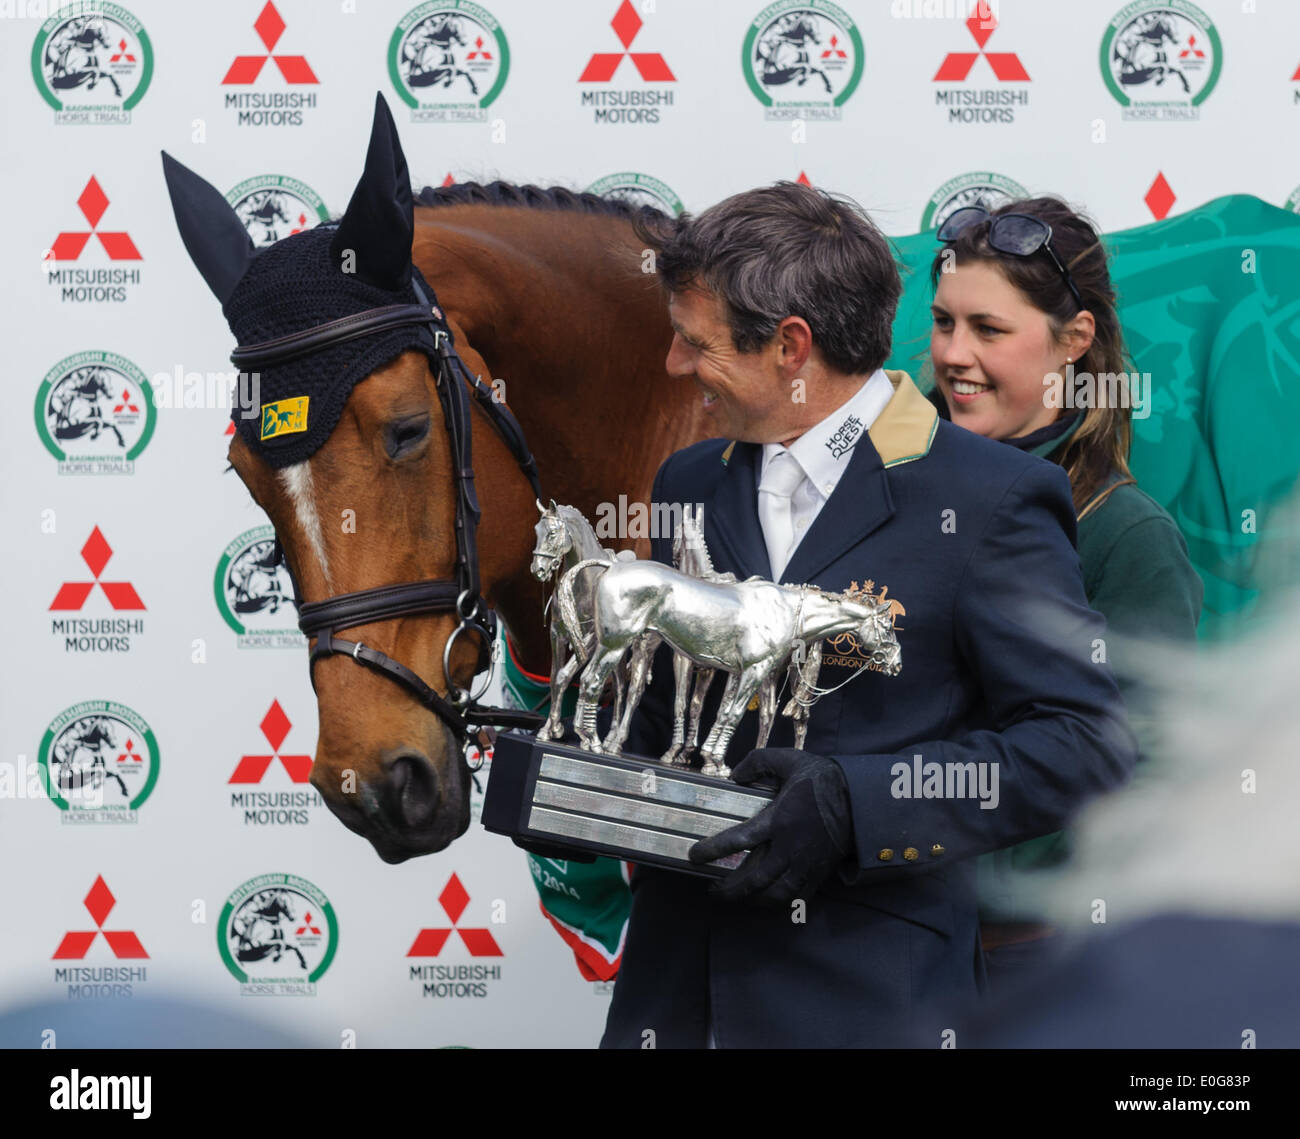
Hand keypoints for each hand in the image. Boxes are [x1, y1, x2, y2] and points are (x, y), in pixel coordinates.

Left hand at [688, 748, 852, 904]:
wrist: (859, 798)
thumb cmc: (821, 778)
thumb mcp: (788, 760)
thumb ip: (757, 762)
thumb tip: (734, 775)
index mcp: (779, 819)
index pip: (739, 839)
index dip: (713, 850)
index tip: (694, 856)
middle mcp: (790, 847)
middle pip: (755, 880)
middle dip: (730, 890)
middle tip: (713, 890)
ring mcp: (805, 864)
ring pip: (775, 895)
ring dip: (752, 901)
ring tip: (736, 898)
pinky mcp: (819, 873)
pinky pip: (797, 898)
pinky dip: (779, 904)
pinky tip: (765, 901)